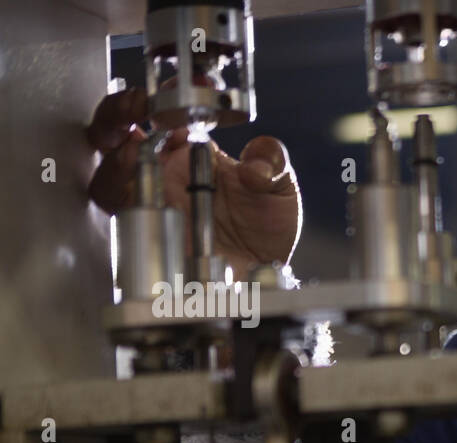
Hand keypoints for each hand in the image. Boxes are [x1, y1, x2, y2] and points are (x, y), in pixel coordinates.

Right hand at [86, 87, 301, 280]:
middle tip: (137, 107)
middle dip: (116, 114)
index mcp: (188, 149)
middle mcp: (161, 173)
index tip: (180, 90)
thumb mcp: (280, 185)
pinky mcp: (149, 234)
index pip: (158, 111)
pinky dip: (127, 200)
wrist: (264, 270)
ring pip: (108, 176)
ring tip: (135, 149)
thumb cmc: (266, 225)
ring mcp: (151, 204)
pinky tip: (147, 195)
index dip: (161, 95)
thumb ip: (272, 162)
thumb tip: (253, 166)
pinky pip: (123, 218)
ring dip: (116, 160)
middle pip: (113, 134)